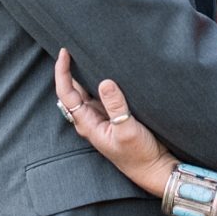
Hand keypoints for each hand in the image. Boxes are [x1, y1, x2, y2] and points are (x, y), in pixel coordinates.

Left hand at [54, 49, 177, 197]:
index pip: (67, 94)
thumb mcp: (128, 130)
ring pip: (86, 91)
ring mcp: (101, 118)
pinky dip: (99, 80)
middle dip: (70, 69)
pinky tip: (105, 70)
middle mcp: (90, 120)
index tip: (65, 53)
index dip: (62, 73)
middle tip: (74, 47)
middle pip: (72, 90)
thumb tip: (105, 81)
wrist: (154, 169)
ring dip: (84, 74)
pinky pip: (101, 94)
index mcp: (88, 124)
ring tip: (86, 53)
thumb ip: (116, 106)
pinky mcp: (114, 116)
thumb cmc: (139, 155)